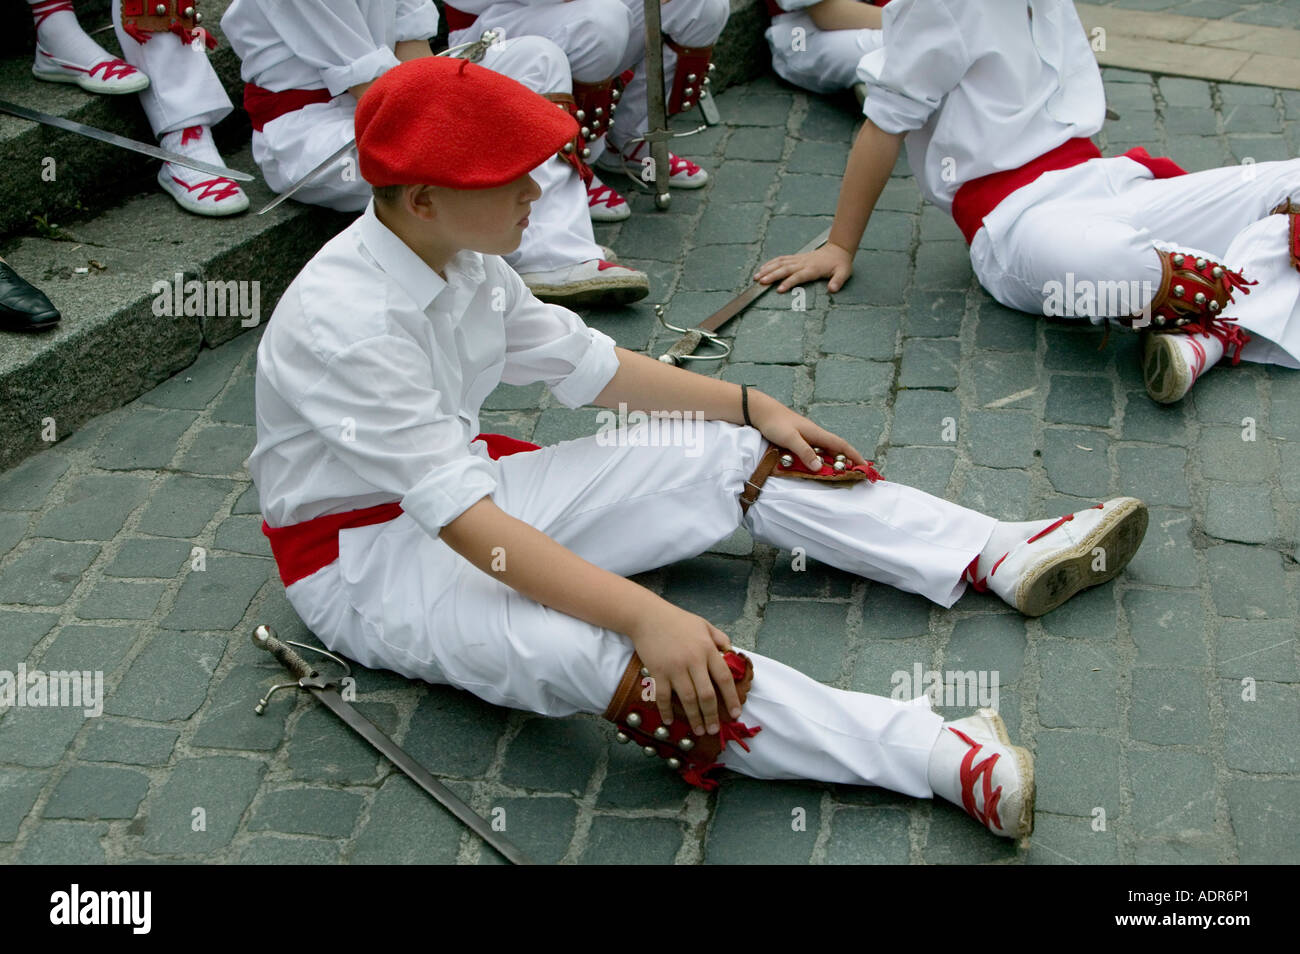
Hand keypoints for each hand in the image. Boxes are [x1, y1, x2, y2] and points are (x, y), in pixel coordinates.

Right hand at [628, 603, 742, 736]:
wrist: (647, 616)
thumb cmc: (677, 620)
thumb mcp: (704, 624)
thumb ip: (720, 638)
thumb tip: (732, 653)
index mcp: (707, 649)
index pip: (724, 678)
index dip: (731, 698)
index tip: (735, 714)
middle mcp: (693, 661)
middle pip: (707, 695)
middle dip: (712, 716)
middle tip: (714, 730)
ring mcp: (674, 668)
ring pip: (687, 699)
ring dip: (694, 718)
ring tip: (698, 731)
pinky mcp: (657, 672)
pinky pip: (663, 696)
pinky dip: (666, 710)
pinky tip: (670, 721)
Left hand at [748, 388, 866, 471]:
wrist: (761, 411)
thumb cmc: (775, 422)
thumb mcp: (790, 438)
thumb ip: (805, 452)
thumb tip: (820, 467)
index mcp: (817, 433)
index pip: (841, 445)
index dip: (854, 456)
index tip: (865, 466)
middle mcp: (815, 435)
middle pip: (836, 449)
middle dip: (847, 461)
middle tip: (855, 474)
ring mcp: (807, 437)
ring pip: (825, 451)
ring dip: (833, 461)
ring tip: (839, 474)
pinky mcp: (799, 439)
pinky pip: (814, 451)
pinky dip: (820, 459)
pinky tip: (817, 466)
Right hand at [754, 241, 853, 292]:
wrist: (838, 250)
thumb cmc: (840, 264)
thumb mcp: (844, 273)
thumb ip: (838, 281)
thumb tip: (832, 289)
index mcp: (813, 268)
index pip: (798, 276)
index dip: (788, 282)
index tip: (779, 289)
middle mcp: (803, 263)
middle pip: (785, 269)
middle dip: (771, 275)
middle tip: (760, 282)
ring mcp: (798, 259)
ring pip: (780, 263)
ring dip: (768, 269)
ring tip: (757, 276)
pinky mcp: (796, 257)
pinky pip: (781, 259)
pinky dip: (771, 263)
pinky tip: (763, 268)